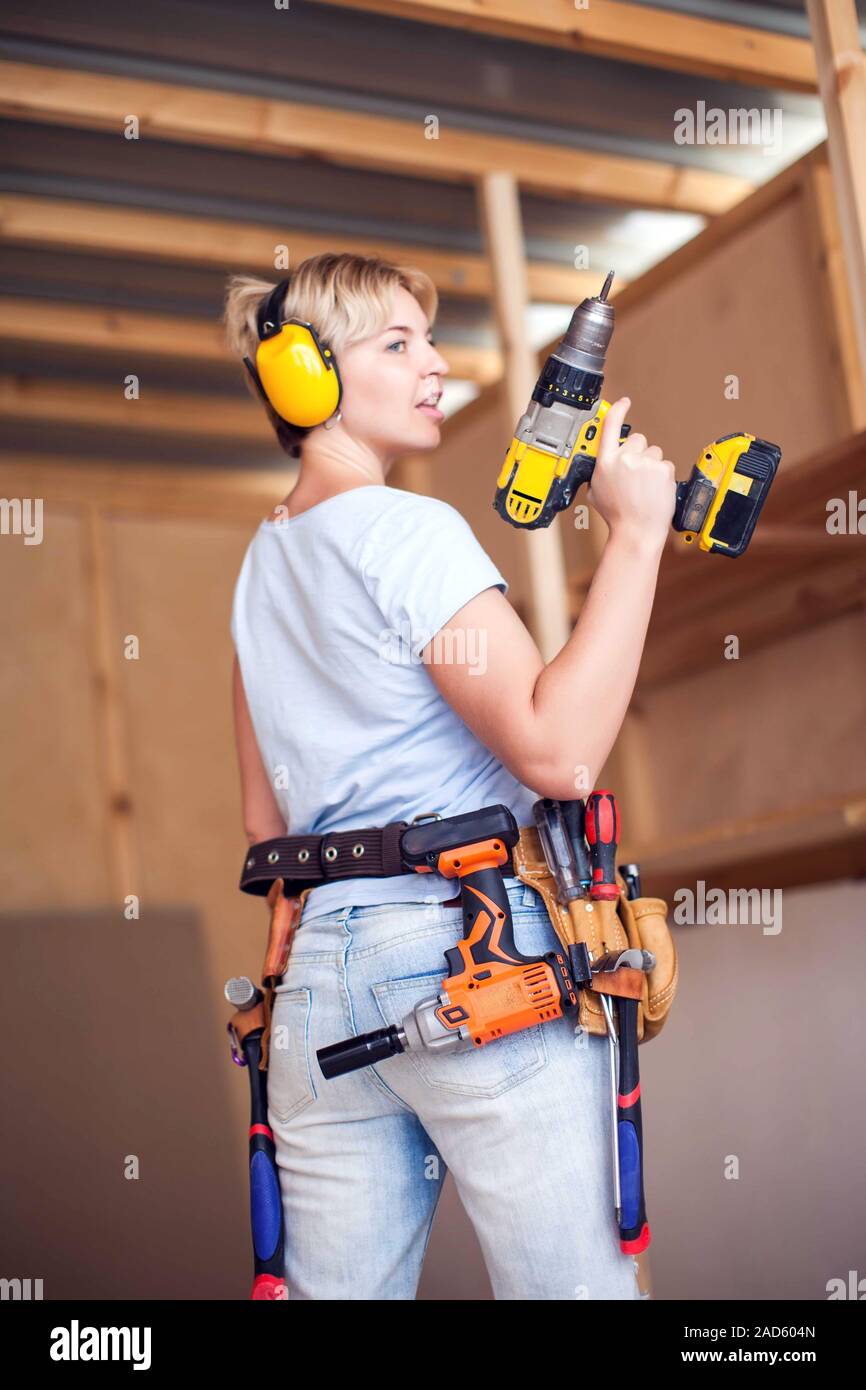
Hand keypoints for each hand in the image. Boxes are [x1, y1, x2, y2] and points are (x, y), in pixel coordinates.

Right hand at [586, 397, 675, 545]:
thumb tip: (606, 461)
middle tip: (636, 474)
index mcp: (605, 462)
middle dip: (639, 452)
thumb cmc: (617, 515)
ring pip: (654, 452)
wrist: (637, 531)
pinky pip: (665, 464)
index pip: (610, 426)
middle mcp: (624, 459)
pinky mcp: (662, 469)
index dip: (617, 410)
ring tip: (645, 486)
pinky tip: (655, 490)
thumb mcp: (596, 492)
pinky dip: (662, 476)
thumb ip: (601, 471)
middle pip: (637, 439)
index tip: (623, 402)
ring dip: (652, 465)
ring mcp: (645, 463)